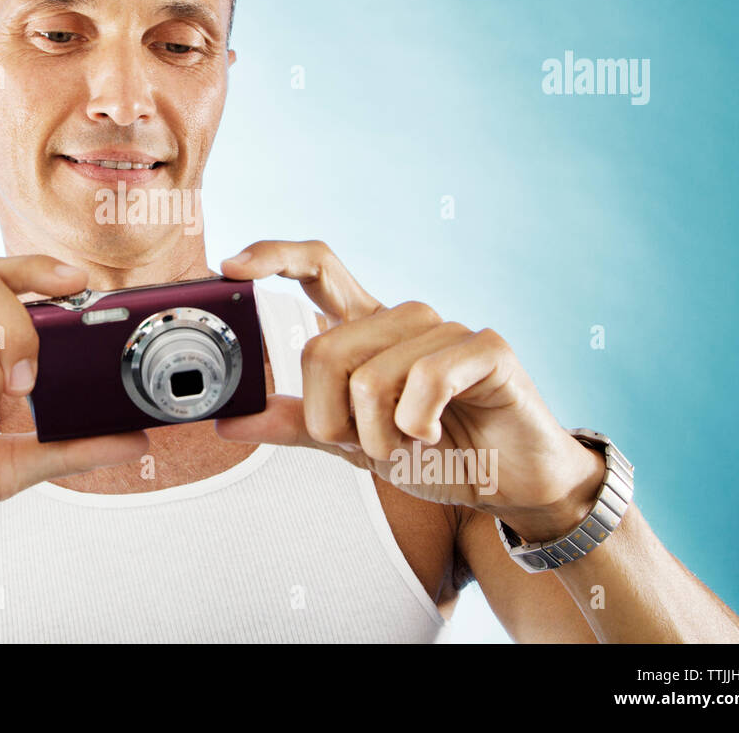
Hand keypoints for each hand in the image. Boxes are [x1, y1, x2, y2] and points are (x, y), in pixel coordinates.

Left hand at [217, 240, 604, 540]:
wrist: (507, 481)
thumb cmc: (437, 451)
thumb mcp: (352, 442)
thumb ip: (298, 424)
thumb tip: (231, 421)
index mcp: (367, 329)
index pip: (317, 267)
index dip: (274, 256)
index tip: (231, 267)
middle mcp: (402, 320)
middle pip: (325, 347)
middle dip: (331, 418)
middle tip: (363, 444)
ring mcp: (446, 329)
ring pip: (370, 375)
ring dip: (379, 434)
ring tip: (407, 444)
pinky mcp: (486, 347)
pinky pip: (427, 379)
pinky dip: (419, 425)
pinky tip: (435, 434)